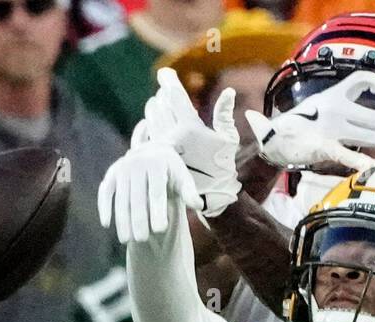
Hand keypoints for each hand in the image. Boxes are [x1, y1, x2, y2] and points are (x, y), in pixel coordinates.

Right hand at [99, 140, 203, 242]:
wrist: (152, 153)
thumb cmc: (171, 172)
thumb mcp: (183, 179)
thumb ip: (189, 192)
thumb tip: (199, 206)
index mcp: (156, 163)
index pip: (156, 192)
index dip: (157, 211)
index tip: (160, 230)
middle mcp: (136, 163)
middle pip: (137, 197)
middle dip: (139, 219)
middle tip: (142, 240)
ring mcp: (121, 168)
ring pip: (121, 198)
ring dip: (122, 219)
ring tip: (127, 240)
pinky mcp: (111, 174)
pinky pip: (105, 192)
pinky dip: (104, 207)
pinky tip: (106, 224)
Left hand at [135, 68, 240, 218]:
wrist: (209, 195)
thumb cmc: (222, 165)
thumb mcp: (229, 139)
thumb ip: (225, 114)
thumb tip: (228, 91)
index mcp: (190, 127)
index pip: (174, 95)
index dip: (168, 80)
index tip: (165, 73)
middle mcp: (173, 135)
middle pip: (161, 103)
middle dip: (163, 94)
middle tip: (166, 90)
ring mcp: (161, 147)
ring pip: (150, 116)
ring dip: (154, 106)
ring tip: (158, 103)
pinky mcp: (155, 157)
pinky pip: (144, 134)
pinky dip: (147, 124)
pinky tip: (150, 122)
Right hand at [244, 72, 374, 172]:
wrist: (272, 139)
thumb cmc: (300, 126)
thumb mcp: (322, 111)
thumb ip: (346, 115)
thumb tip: (372, 125)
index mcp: (333, 96)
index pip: (360, 80)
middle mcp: (334, 109)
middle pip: (371, 114)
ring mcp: (328, 128)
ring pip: (364, 133)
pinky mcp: (321, 147)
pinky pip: (344, 153)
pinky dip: (359, 160)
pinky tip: (373, 166)